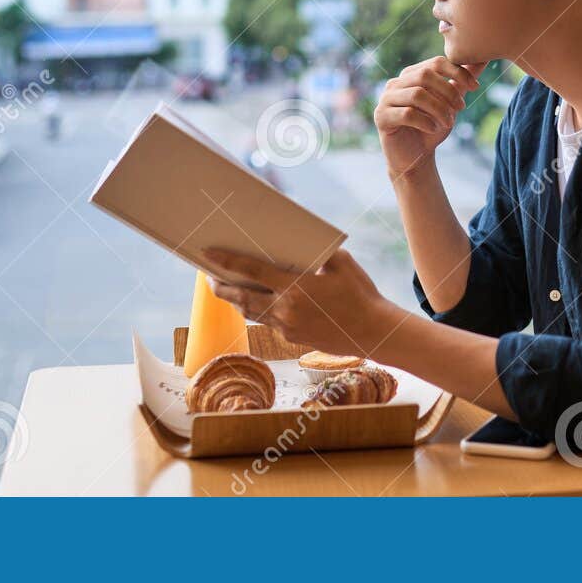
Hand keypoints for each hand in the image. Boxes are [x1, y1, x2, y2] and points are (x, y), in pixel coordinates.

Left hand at [203, 247, 403, 357]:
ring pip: (252, 313)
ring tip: (229, 290)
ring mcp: (287, 327)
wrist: (374, 332)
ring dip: (238, 302)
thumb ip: (318, 252)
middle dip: (221, 288)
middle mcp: (285, 309)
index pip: (251, 270)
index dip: (226, 262)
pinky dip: (261, 311)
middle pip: (241, 298)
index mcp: (294, 287)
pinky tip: (262, 302)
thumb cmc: (360, 293)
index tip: (207, 255)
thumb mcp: (342, 263)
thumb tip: (301, 244)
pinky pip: (270, 323)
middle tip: (209, 279)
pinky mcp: (293, 338)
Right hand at [373, 57, 481, 179]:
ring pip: (417, 94)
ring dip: (439, 109)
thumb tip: (483, 59)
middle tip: (461, 108)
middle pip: (425, 75)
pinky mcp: (381, 117)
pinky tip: (433, 129)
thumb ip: (462, 81)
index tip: (475, 87)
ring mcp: (386, 99)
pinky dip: (426, 121)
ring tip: (448, 123)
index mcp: (411, 75)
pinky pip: (407, 114)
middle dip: (448, 91)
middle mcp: (396, 83)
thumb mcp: (451, 103)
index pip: (435, 62)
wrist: (415, 157)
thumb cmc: (431, 127)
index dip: (457, 72)